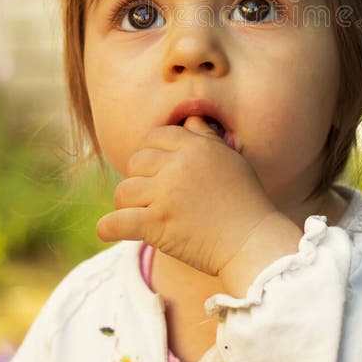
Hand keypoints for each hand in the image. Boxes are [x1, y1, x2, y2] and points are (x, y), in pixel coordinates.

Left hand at [96, 116, 281, 278]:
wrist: (253, 241)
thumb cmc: (245, 202)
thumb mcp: (231, 160)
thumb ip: (206, 139)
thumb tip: (190, 120)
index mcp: (196, 146)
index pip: (156, 137)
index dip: (151, 151)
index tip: (155, 169)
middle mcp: (178, 165)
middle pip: (136, 162)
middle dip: (139, 178)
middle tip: (150, 195)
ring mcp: (166, 194)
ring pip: (124, 191)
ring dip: (127, 203)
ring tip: (138, 214)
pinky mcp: (158, 224)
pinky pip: (117, 221)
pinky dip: (108, 227)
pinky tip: (109, 230)